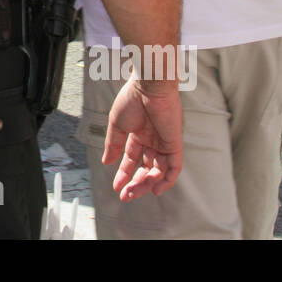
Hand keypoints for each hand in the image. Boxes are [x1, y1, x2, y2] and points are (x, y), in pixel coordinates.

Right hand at [102, 75, 182, 201]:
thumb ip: (113, 145)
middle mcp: (153, 140)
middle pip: (146, 168)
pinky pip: (174, 167)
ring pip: (158, 171)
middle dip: (135, 183)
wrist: (148, 86)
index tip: (116, 187)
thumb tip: (106, 162)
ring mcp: (164, 142)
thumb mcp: (117, 124)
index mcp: (139, 134)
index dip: (124, 173)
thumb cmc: (132, 98)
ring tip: (135, 192)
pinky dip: (167, 180)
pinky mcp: (175, 143)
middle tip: (126, 195)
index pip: (132, 159)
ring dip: (147, 184)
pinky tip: (156, 189)